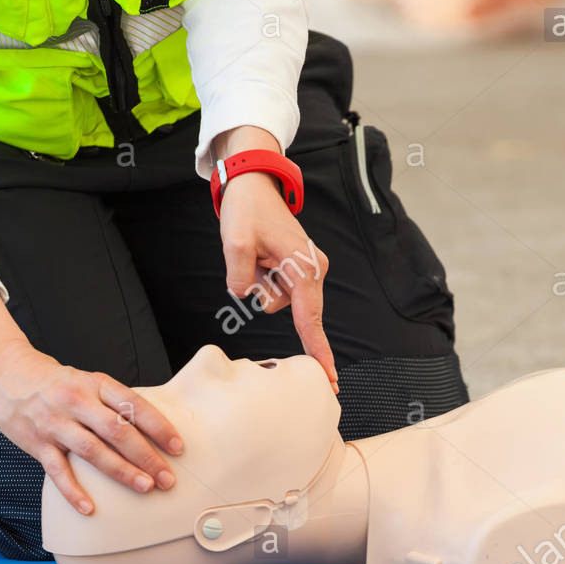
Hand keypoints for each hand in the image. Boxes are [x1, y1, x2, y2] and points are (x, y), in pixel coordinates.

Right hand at [0, 289, 182, 514]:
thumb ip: (113, 402)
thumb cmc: (57, 383)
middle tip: (168, 478)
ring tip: (145, 488)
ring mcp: (55, 423)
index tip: (178, 446)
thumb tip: (152, 430)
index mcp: (96, 384)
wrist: (5, 374)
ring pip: (93, 451)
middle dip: (147, 456)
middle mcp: (77, 402)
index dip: (159, 426)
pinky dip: (74, 492)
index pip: (134, 405)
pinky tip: (90, 509)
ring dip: (121, 472)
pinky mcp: (36, 443)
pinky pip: (57, 471)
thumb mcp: (88, 381)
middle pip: (118, 431)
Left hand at [214, 126, 338, 390]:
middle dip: (266, 291)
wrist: (254, 185)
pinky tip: (258, 254)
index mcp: (304, 268)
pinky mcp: (297, 267)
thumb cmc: (248, 210)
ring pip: (277, 299)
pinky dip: (262, 277)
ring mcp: (307, 269)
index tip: (329, 378)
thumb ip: (240, 277)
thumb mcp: (235, 243)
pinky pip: (276, 287)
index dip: (318, 351)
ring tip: (254, 252)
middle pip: (288, 308)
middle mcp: (313, 270)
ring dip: (260, 283)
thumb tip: (246, 295)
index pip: (310, 320)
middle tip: (253, 256)